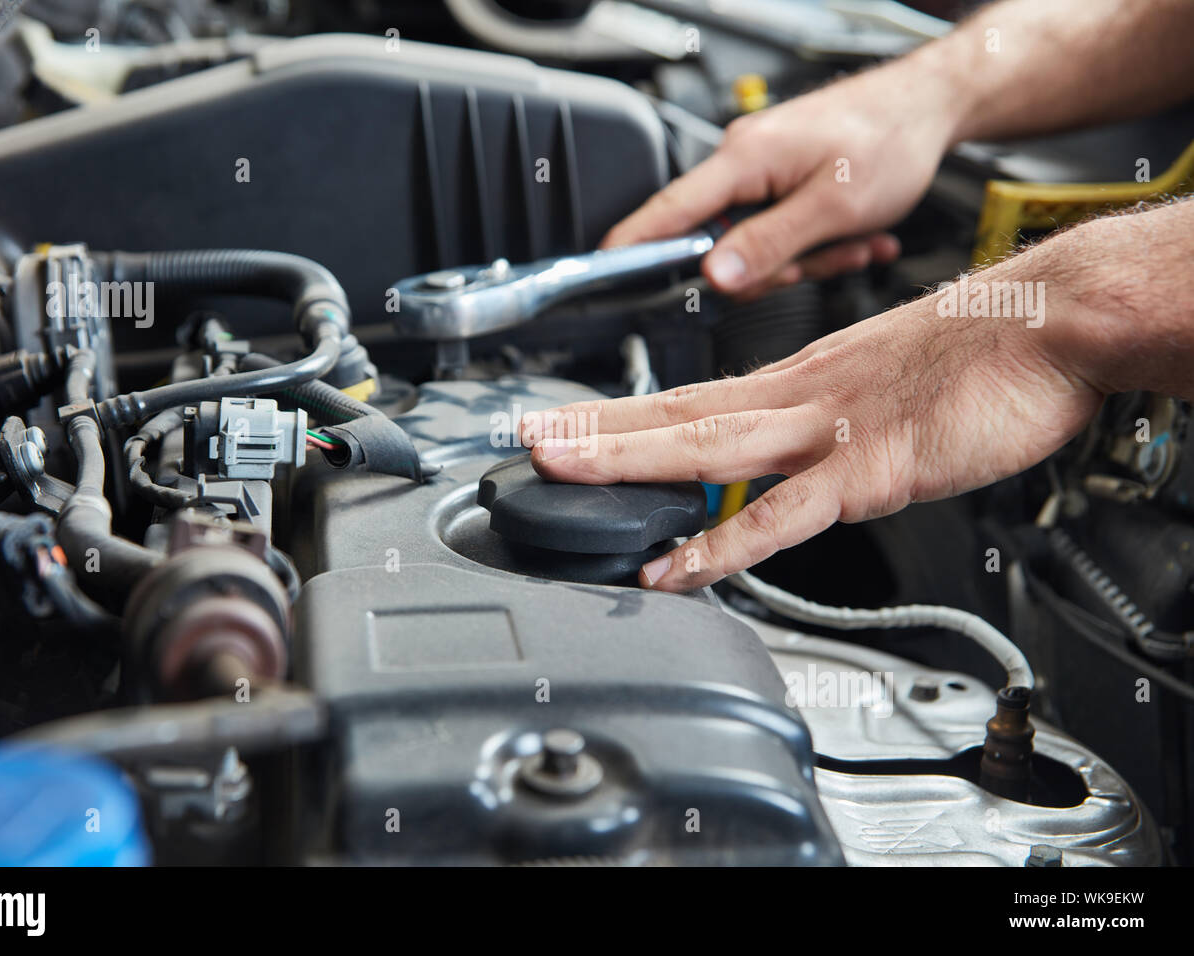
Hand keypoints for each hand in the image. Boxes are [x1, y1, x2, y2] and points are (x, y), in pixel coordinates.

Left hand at [519, 236, 1111, 592]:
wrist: (1049, 323)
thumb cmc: (976, 355)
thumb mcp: (879, 383)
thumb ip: (826, 423)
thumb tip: (790, 459)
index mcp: (797, 382)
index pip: (686, 400)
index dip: (618, 416)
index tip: (564, 422)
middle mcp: (795, 400)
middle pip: (673, 416)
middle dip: (591, 430)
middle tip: (523, 436)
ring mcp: (825, 433)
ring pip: (703, 447)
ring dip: (623, 458)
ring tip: (555, 462)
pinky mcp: (867, 470)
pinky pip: (780, 516)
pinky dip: (721, 544)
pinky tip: (673, 568)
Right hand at [601, 64, 959, 296]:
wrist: (933, 106)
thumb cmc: (890, 139)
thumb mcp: (832, 208)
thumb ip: (769, 244)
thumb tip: (715, 274)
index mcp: (743, 161)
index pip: (668, 212)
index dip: (632, 246)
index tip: (604, 270)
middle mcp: (744, 162)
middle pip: (720, 244)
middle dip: (772, 265)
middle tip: (818, 257)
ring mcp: (763, 171)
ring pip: (757, 244)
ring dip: (807, 255)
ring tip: (851, 240)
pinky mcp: (783, 179)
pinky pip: (781, 229)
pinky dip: (818, 241)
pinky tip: (855, 235)